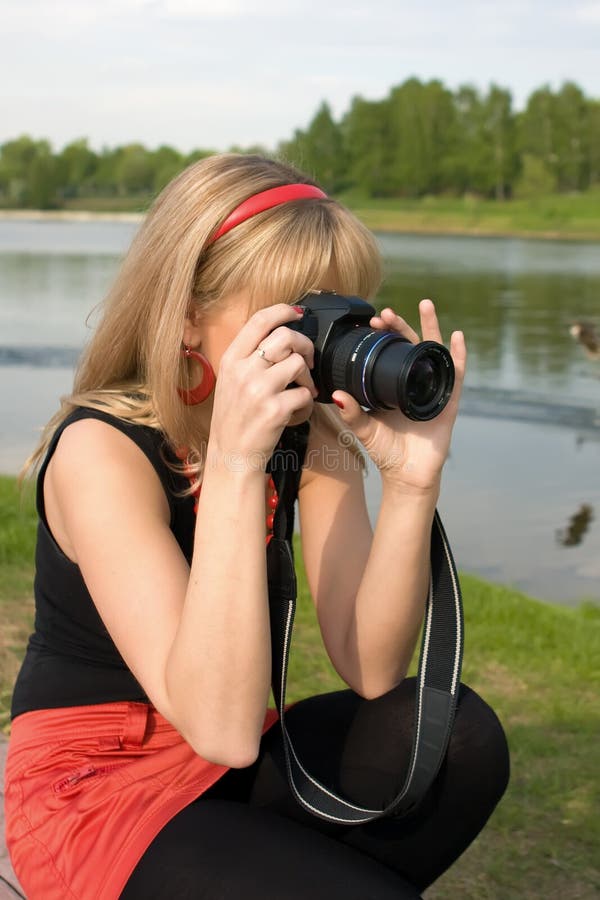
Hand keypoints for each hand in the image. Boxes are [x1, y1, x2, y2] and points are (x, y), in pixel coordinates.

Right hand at [208, 304, 317, 464]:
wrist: (232, 455)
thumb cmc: (234, 418)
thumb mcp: (230, 381)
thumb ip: (248, 358)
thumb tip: (278, 335)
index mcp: (231, 360)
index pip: (259, 321)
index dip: (282, 310)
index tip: (297, 312)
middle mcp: (243, 371)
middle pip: (285, 337)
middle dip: (304, 345)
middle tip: (308, 360)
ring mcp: (259, 390)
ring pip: (298, 363)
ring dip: (307, 377)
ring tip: (302, 390)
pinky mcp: (275, 410)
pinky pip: (305, 394)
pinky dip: (307, 402)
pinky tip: (298, 411)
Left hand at [332, 300, 466, 492]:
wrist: (407, 474)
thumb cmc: (386, 451)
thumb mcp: (364, 429)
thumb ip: (351, 413)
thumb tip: (338, 395)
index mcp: (393, 384)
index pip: (388, 352)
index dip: (383, 335)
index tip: (372, 321)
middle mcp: (413, 382)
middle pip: (410, 345)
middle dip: (400, 326)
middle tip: (387, 312)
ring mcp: (432, 388)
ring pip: (433, 352)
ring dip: (432, 327)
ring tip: (426, 305)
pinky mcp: (448, 400)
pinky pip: (456, 374)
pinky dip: (459, 355)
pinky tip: (457, 337)